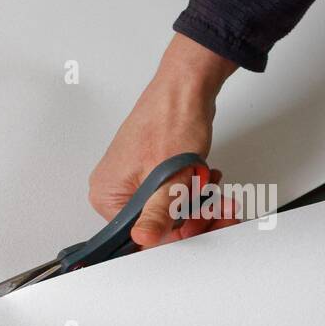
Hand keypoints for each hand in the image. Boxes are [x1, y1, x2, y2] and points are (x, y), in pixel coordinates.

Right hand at [89, 34, 237, 245]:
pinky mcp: (152, 172)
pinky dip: (193, 191)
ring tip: (211, 185)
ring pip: (170, 212)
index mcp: (108, 195)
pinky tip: (206, 178)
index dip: (173, 236)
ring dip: (198, 204)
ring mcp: (135, 181)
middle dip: (193, 217)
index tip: (199, 226)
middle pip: (157, 226)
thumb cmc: (172, 119)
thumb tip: (144, 236)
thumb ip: (159, 212)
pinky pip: (174, 195)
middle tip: (216, 206)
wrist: (187, 88)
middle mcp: (116, 190)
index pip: (138, 237)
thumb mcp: (170, 176)